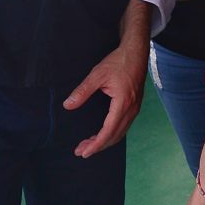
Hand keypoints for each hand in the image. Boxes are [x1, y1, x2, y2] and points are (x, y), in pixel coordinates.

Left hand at [64, 38, 145, 157]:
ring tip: (88, 144)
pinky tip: (102, 133)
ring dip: (105, 141)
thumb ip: (82, 91)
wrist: (136, 52)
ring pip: (120, 133)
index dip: (96, 144)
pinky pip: (124, 126)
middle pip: (115, 136)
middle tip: (81, 151)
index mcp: (123, 103)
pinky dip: (112, 134)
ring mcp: (135, 109)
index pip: (108, 131)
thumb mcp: (97, 74)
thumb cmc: (118, 62)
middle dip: (98, 146)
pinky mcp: (135, 106)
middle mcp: (131, 109)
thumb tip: (68, 105)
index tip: (84, 152)